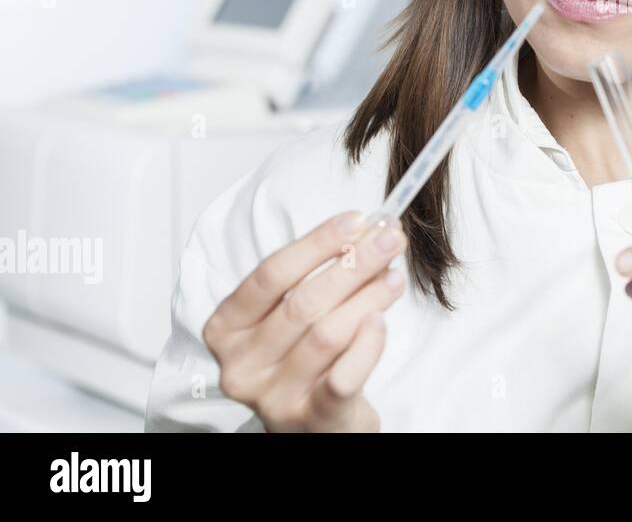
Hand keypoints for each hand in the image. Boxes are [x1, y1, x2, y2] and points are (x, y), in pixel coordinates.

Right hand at [202, 211, 406, 431]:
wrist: (316, 421)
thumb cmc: (305, 356)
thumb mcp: (295, 314)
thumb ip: (319, 274)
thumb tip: (368, 230)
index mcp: (227, 328)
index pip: (270, 274)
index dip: (317, 243)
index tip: (358, 220)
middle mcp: (241, 364)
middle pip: (302, 302)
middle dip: (353, 264)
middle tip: (389, 240)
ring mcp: (272, 396)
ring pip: (326, 335)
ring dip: (368, 298)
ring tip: (394, 278)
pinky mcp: (309, 418)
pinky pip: (343, 376)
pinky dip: (368, 345)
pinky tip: (382, 320)